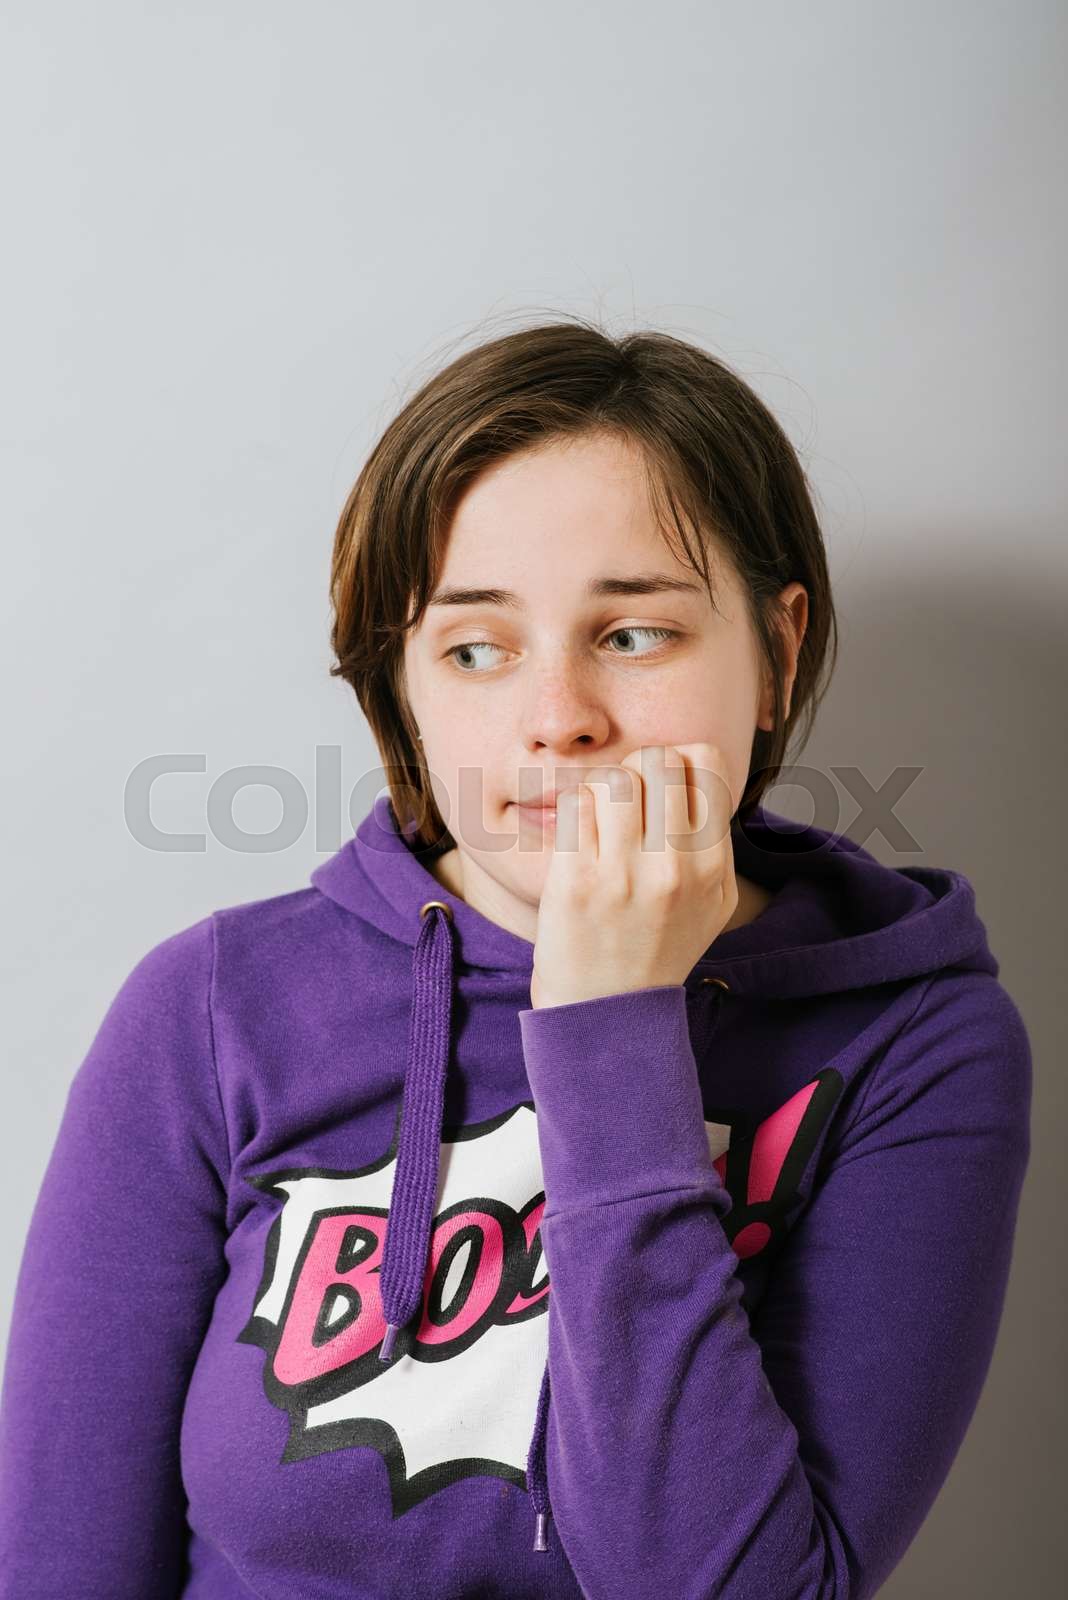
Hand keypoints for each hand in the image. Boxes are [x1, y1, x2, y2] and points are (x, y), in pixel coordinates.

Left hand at [528, 743, 739, 1010]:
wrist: (607, 1012)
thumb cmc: (656, 947)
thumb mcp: (712, 902)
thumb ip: (713, 840)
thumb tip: (696, 771)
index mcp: (713, 868)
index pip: (706, 762)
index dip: (681, 761)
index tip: (665, 788)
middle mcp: (675, 867)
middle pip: (658, 759)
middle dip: (639, 769)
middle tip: (629, 804)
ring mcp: (623, 874)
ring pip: (614, 776)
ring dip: (604, 791)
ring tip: (603, 823)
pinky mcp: (576, 880)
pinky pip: (575, 804)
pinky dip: (575, 812)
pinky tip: (580, 840)